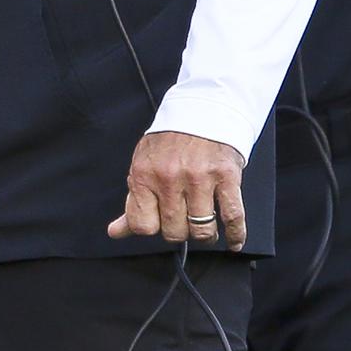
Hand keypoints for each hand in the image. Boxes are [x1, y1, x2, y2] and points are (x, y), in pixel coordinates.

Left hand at [107, 131, 245, 246]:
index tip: (161, 224)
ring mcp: (200, 178)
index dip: (153, 228)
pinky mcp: (227, 177)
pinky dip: (235, 234)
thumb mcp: (143, 167)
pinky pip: (232, 216)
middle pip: (174, 232)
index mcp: (145, 175)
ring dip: (204, 234)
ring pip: (201, 229)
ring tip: (204, 227)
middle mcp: (170, 177)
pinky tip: (234, 241)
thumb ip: (133, 202)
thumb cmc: (170, 141)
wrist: (203, 109)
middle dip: (180, 231)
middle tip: (184, 220)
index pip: (143, 226)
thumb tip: (115, 232)